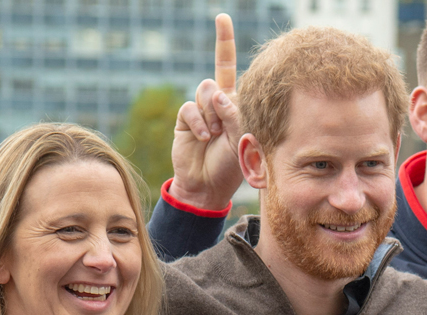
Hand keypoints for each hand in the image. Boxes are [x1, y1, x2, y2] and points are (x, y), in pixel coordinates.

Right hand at [169, 14, 243, 210]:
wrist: (208, 185)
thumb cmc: (231, 163)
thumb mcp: (242, 138)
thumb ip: (234, 113)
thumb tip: (217, 93)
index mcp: (233, 101)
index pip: (228, 65)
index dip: (223, 41)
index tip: (221, 17)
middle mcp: (215, 101)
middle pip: (215, 80)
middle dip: (221, 102)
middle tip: (224, 127)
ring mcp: (199, 110)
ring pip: (204, 92)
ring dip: (212, 114)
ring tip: (215, 135)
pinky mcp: (184, 120)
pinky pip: (190, 108)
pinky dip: (199, 123)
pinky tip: (205, 138)